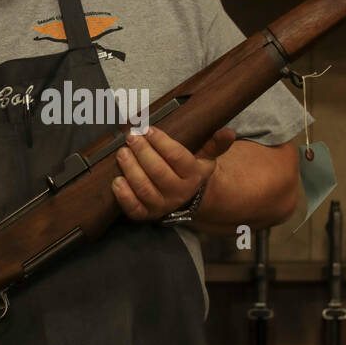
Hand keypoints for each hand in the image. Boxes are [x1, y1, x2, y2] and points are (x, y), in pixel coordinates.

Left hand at [111, 124, 236, 221]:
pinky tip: (116, 180)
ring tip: (122, 153)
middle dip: (143, 152)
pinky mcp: (146, 214)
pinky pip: (134, 209)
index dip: (161, 142)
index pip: (177, 157)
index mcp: (193, 175)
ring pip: (144, 189)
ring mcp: (162, 205)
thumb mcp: (204, 157)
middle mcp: (178, 192)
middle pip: (158, 171)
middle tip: (131, 137)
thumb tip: (228, 132)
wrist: (186, 197)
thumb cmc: (189, 170)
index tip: (149, 130)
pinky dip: (123, 196)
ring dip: (131, 170)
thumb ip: (215, 144)